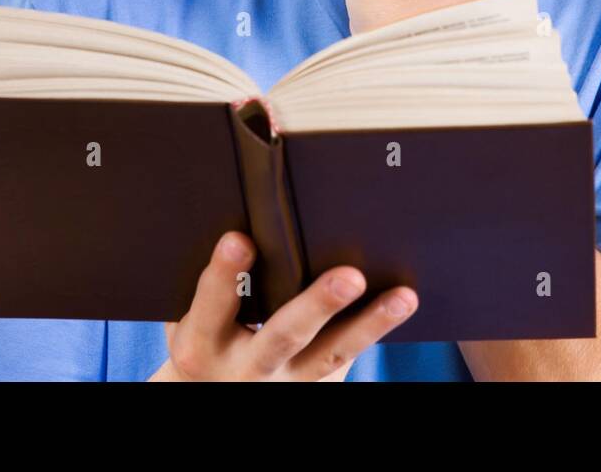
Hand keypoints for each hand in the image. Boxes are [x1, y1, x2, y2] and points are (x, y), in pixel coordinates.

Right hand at [149, 231, 417, 381]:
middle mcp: (245, 368)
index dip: (224, 274)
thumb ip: (221, 279)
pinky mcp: (316, 387)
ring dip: (369, 325)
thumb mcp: (197, 317)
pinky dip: (374, 329)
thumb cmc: (210, 335)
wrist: (219, 390)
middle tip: (350, 278)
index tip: (240, 239)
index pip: (212, 306)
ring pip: (331, 353)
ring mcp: (286, 383)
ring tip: (403, 297)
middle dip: (317, 306)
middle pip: (284, 336)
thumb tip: (249, 210)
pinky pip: (348, 356)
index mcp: (202, 342)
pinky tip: (402, 302)